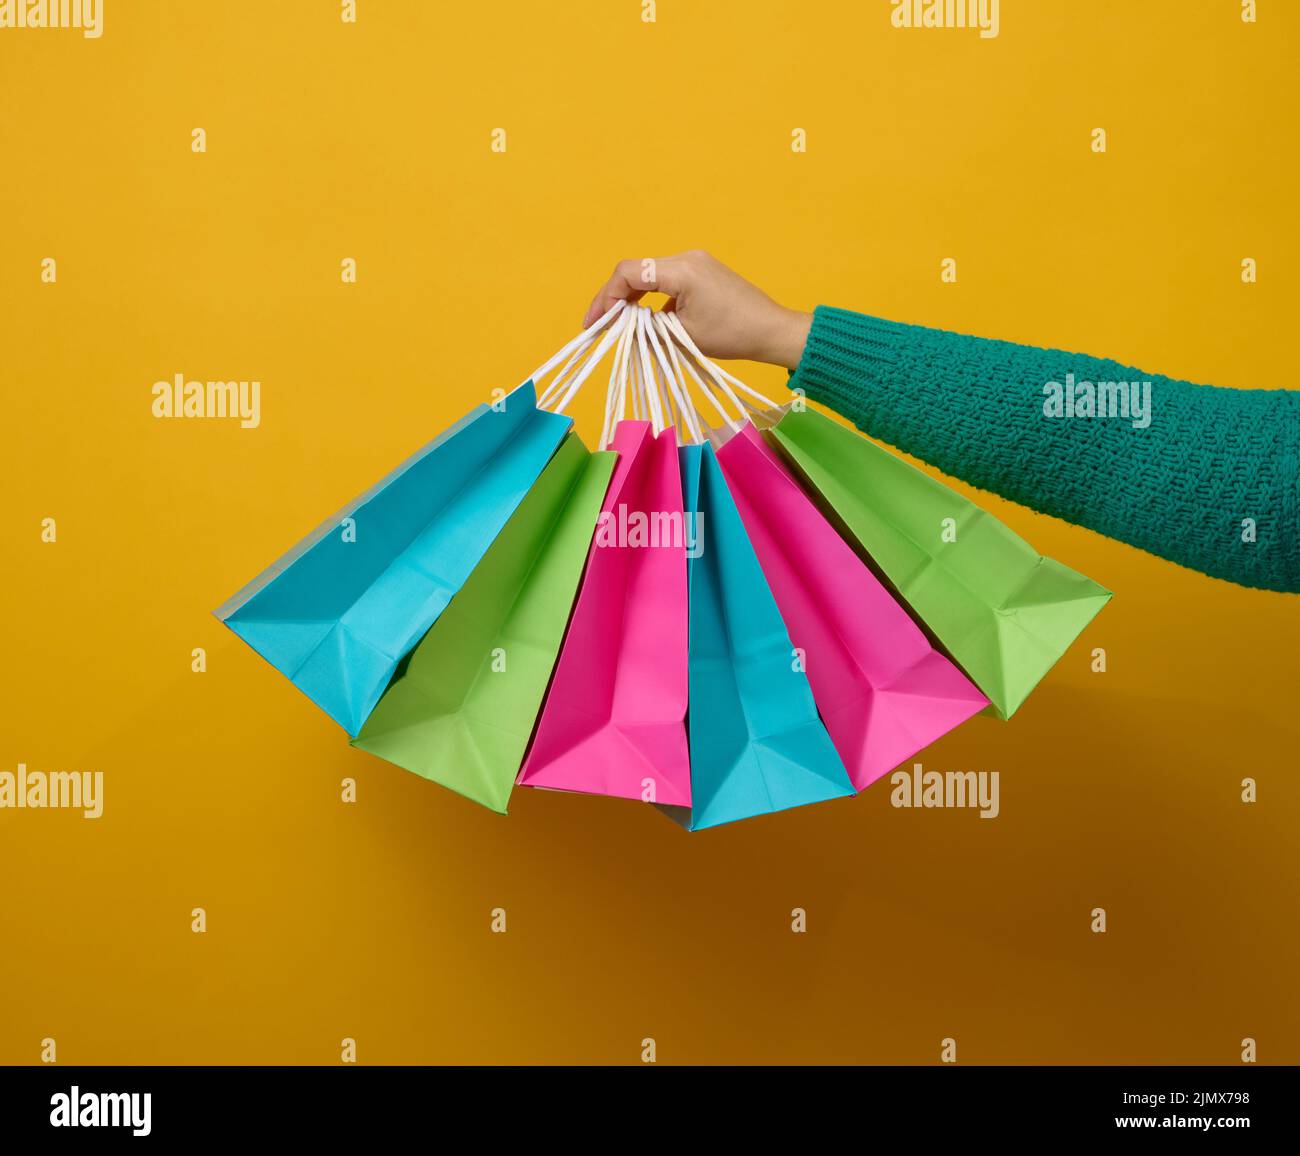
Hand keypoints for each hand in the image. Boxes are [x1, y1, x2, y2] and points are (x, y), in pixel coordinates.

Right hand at [582, 250, 811, 370]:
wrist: (771, 330)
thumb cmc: (733, 334)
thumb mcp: (682, 336)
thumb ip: (647, 329)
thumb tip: (622, 328)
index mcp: (681, 270)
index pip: (628, 272)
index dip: (606, 297)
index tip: (596, 322)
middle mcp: (686, 258)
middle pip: (636, 271)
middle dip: (614, 299)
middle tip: (598, 325)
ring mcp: (696, 263)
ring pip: (650, 276)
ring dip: (632, 299)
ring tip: (618, 325)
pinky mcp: (703, 272)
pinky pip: (667, 281)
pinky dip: (652, 299)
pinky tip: (649, 323)